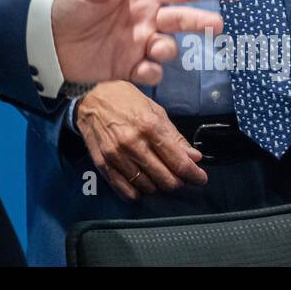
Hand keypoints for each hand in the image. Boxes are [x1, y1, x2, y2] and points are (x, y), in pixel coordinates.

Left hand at [50, 0, 240, 86]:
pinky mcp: (129, 68)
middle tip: (217, 25)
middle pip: (184, 20)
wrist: (48, 41)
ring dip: (170, 49)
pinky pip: (151, 72)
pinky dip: (151, 71)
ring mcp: (139, 45)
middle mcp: (146, 20)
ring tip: (156, 47)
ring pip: (170, 48)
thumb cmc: (70, 7)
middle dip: (203, 21)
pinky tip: (141, 66)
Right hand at [76, 82, 207, 199]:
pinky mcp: (103, 164)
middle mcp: (133, 144)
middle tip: (178, 176)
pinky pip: (125, 191)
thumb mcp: (154, 110)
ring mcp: (117, 156)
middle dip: (178, 182)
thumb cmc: (126, 100)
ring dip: (158, 186)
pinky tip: (142, 184)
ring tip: (158, 175)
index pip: (179, 162)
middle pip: (166, 180)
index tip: (201, 178)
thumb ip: (175, 137)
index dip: (194, 175)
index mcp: (150, 127)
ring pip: (148, 188)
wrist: (89, 97)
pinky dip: (138, 192)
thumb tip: (195, 157)